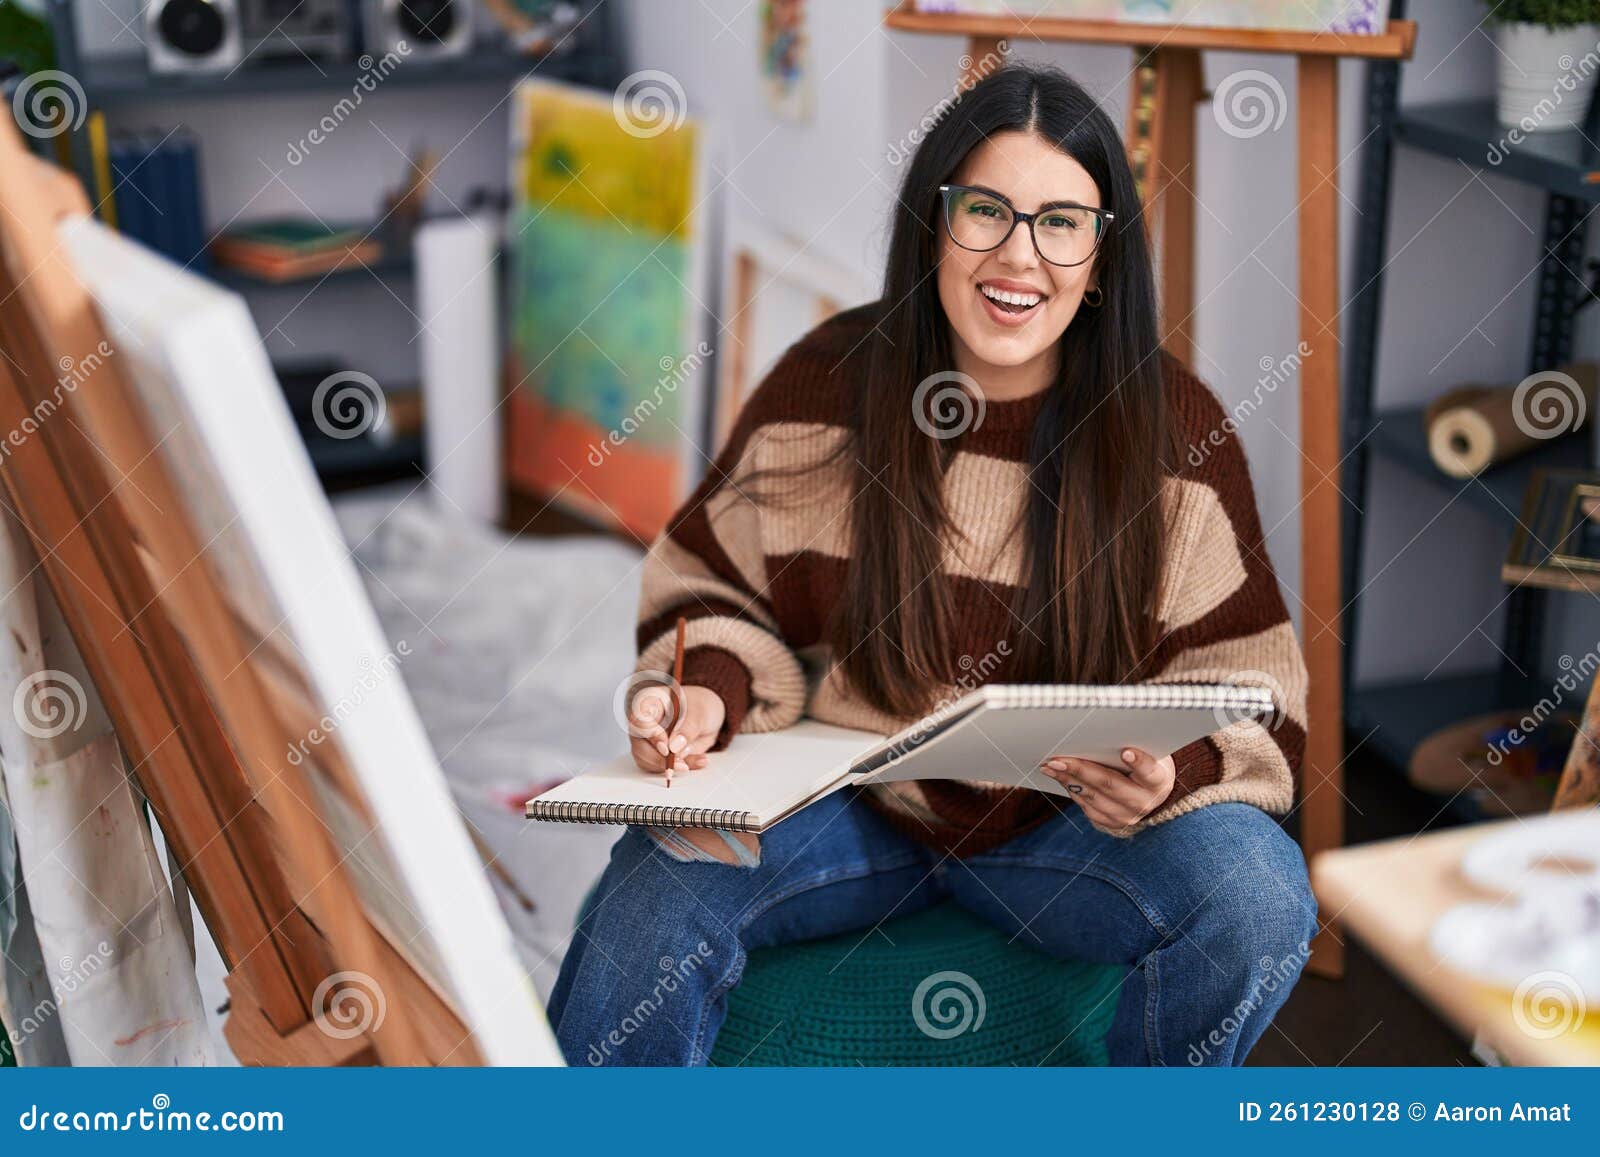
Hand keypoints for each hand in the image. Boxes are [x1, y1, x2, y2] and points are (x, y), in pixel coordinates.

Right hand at [628, 684, 725, 775]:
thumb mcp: (701, 713)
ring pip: (644, 758)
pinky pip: (656, 767)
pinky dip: (674, 769)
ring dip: (666, 766)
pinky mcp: (652, 753)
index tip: (666, 748)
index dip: (650, 735)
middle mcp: (643, 721)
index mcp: (651, 701)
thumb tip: (674, 747)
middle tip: (681, 764)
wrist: (706, 717)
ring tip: (689, 764)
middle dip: (658, 758)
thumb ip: (688, 728)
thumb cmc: (701, 707)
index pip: (639, 718)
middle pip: (638, 742)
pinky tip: (692, 763)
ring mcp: (646, 738)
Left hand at [1039, 747, 1175, 831]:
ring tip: (1050, 766)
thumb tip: (1104, 728)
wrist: (1150, 792)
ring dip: (1068, 779)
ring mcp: (1126, 816)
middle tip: (1059, 758)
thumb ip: (1133, 743)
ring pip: (1093, 797)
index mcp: (1159, 781)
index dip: (1140, 763)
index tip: (1127, 752)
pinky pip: (1086, 806)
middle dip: (1081, 769)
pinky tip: (1059, 776)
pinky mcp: (1110, 823)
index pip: (1150, 773)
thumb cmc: (1147, 761)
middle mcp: (1144, 802)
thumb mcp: (1149, 751)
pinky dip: (1071, 788)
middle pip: (1110, 785)